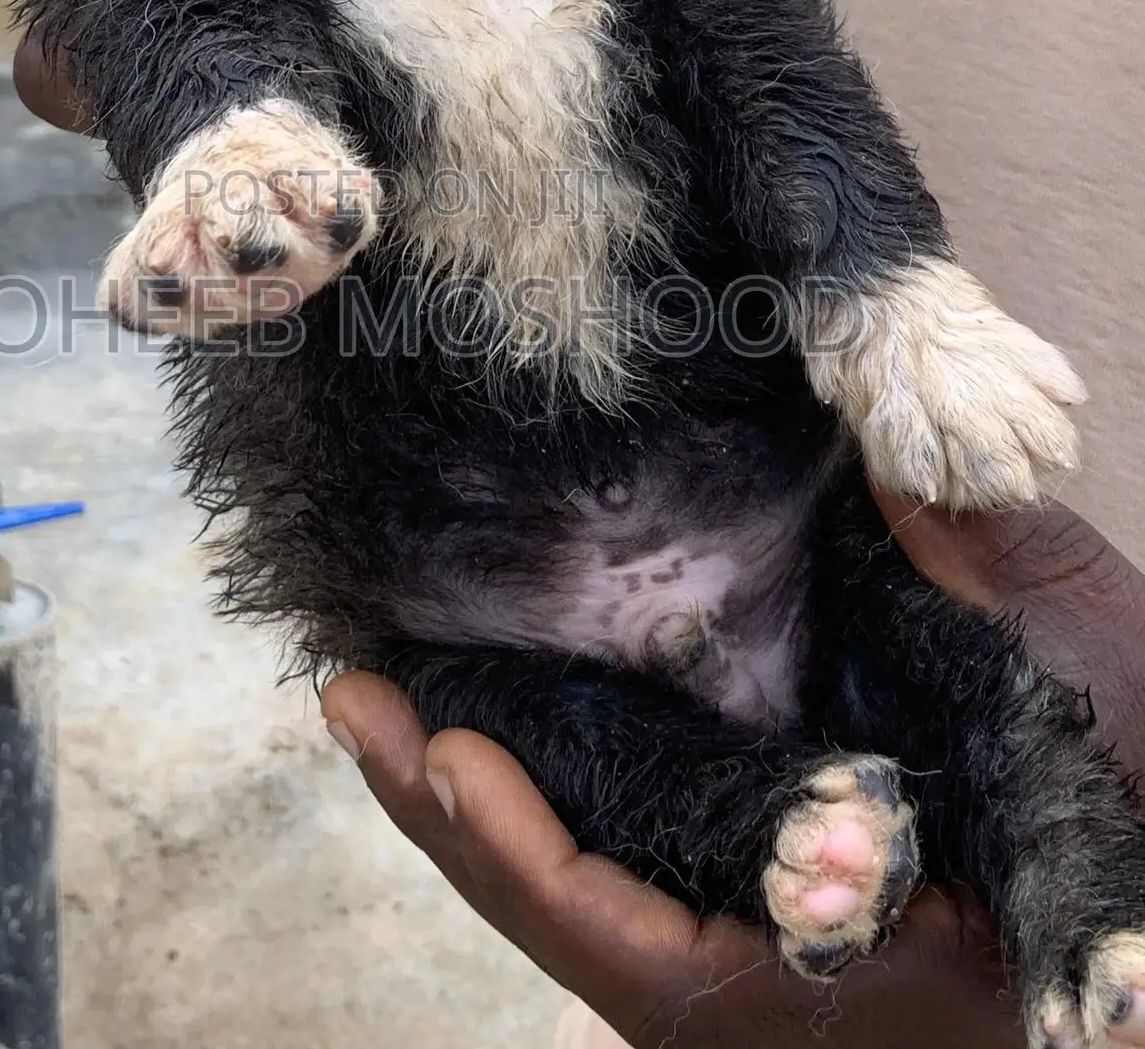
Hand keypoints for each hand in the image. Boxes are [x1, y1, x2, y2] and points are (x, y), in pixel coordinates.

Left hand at [323, 500, 1144, 1047]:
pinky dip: (550, 817)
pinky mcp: (767, 916)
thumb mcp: (1075, 670)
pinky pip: (629, 884)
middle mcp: (784, 991)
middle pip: (582, 935)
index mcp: (849, 961)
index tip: (453, 760)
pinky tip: (500, 736)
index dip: (536, 861)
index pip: (649, 949)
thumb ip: (973, 570)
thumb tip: (881, 443)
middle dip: (461, 827)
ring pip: (593, 917)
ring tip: (387, 713)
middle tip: (362, 709)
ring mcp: (769, 963)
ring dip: (483, 822)